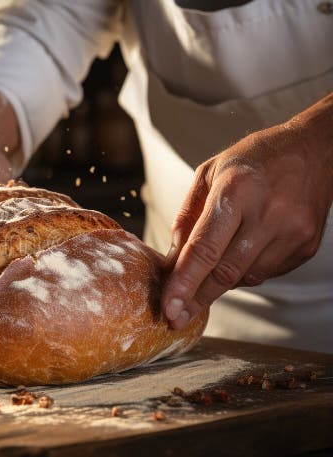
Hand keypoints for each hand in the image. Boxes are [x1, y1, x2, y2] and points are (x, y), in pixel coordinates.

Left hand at [162, 93, 332, 328]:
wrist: (314, 148)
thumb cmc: (255, 158)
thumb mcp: (208, 174)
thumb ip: (187, 218)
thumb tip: (171, 261)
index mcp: (237, 192)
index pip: (205, 250)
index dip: (183, 283)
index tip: (169, 307)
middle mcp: (268, 215)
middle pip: (224, 272)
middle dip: (196, 298)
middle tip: (175, 317)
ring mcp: (292, 233)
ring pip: (244, 277)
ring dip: (220, 281)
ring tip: (211, 267)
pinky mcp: (306, 246)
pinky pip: (265, 273)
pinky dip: (245, 271)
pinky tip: (242, 252)